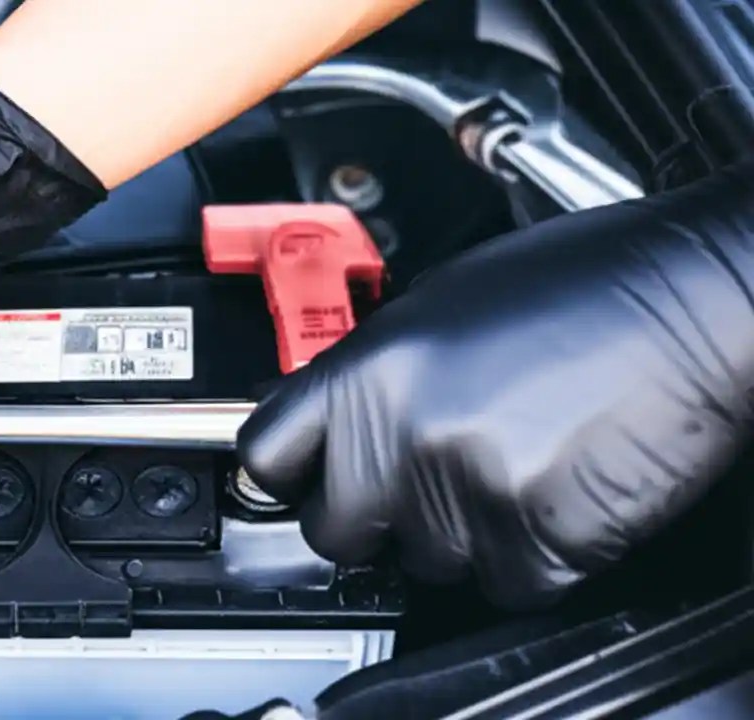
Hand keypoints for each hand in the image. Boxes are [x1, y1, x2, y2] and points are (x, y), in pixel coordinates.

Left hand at [238, 165, 753, 607]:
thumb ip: (373, 370)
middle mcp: (404, 437)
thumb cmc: (583, 285)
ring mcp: (467, 496)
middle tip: (417, 482)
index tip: (300, 480)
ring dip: (456, 533)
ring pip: (422, 563)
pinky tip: (552, 490)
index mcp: (370, 371)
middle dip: (369, 517)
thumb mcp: (441, 300)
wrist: (698, 301)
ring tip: (512, 461)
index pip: (268, 455)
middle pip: (332, 532)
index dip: (286, 474)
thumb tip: (332, 413)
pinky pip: (501, 585)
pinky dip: (526, 556)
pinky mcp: (538, 543)